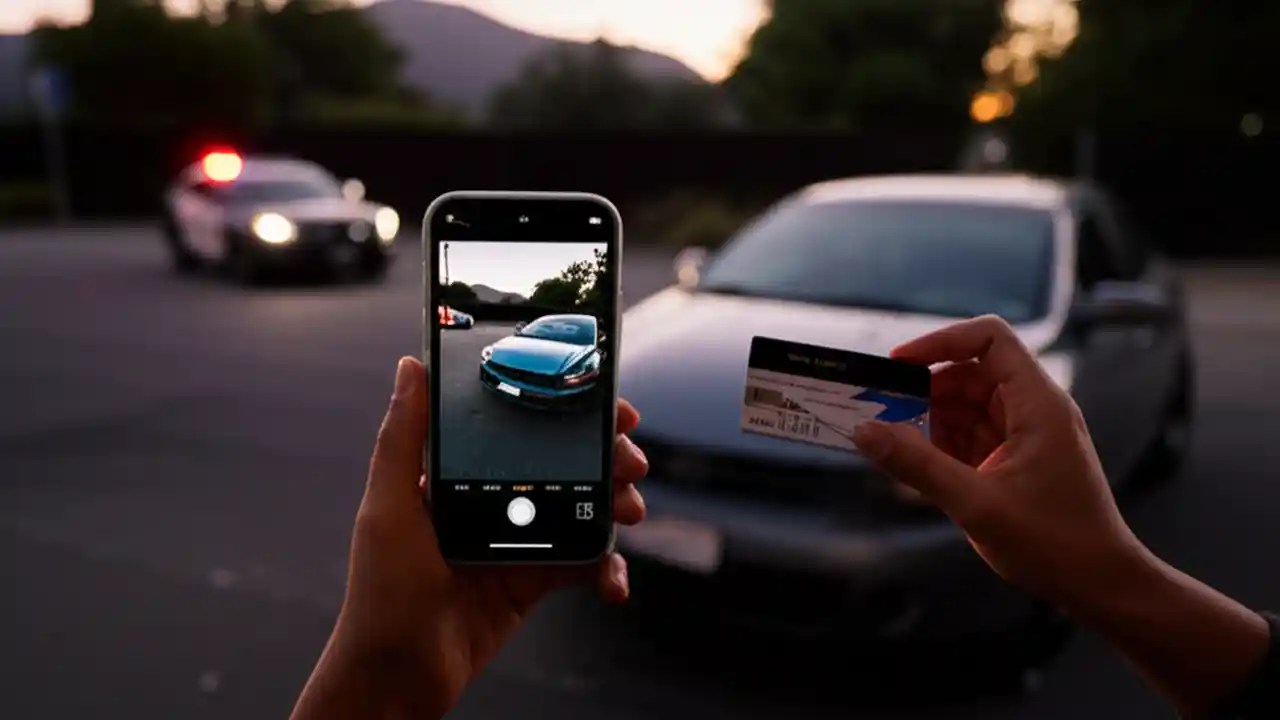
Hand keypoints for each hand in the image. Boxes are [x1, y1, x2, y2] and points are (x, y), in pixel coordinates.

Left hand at [293, 357, 647, 719]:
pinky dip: (608, 570)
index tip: (606, 404)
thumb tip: (409, 368)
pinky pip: (584, 564)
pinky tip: (613, 582)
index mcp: (460, 473)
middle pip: (565, 462)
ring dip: (616, 505)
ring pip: (583, 506)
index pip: (522, 426)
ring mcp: (519, 539)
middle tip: (630, 463)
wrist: (400, 671)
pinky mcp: (536, 580)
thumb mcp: (388, 505)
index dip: (568, 409)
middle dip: (607, 457)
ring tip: (629, 512)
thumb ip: (402, 437)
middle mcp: (494, 499)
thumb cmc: (382, 591)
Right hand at [851, 315, 1142, 604]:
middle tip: (879, 411)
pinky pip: (971, 436)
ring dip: (929, 419)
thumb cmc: (1054, 543)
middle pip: (970, 372)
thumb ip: (917, 465)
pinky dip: (941, 444)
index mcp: (1037, 403)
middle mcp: (1033, 409)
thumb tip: (864, 431)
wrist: (1100, 584)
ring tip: (892, 444)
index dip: (941, 341)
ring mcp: (1025, 435)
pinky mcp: (1015, 460)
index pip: (989, 339)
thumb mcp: (976, 503)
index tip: (898, 364)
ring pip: (967, 406)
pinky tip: (917, 465)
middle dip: (924, 389)